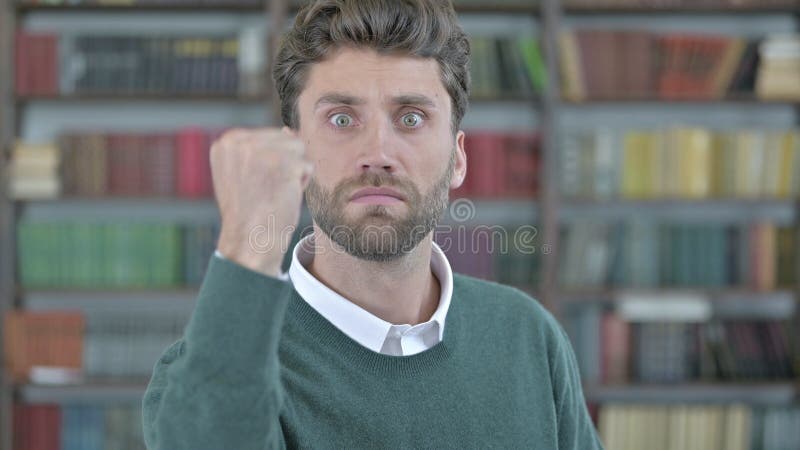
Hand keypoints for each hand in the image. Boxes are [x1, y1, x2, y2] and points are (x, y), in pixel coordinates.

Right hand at [211, 127, 311, 277]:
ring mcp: (260, 149)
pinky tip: (284, 196)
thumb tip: (288, 129)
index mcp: (226, 143)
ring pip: (298, 149)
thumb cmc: (250, 213)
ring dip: (295, 173)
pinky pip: (308, 165)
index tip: (255, 184)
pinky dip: (302, 184)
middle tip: (267, 190)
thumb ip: (260, 150)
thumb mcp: (244, 175)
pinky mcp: (283, 161)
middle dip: (284, 165)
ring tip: (275, 192)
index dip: (270, 164)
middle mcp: (239, 141)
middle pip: (285, 140)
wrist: (250, 242)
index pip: (268, 137)